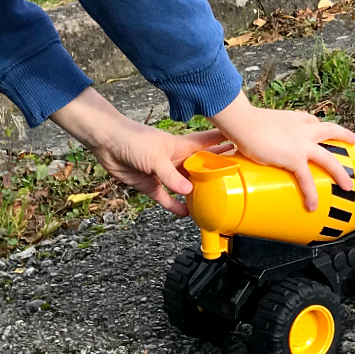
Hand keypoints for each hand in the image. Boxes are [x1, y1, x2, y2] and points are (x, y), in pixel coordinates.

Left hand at [50, 88, 229, 215]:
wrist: (106, 142)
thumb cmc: (132, 139)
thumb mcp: (155, 157)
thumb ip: (171, 175)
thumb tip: (189, 192)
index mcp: (183, 146)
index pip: (211, 143)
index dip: (228, 144)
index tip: (248, 147)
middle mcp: (177, 159)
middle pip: (203, 168)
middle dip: (218, 174)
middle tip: (238, 182)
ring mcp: (165, 173)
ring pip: (187, 186)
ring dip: (198, 194)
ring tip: (216, 205)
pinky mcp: (151, 184)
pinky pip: (167, 199)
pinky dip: (175, 206)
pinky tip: (187, 214)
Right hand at [210, 92, 354, 210]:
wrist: (243, 123)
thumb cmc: (244, 120)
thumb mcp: (256, 122)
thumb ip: (256, 129)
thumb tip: (241, 134)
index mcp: (293, 118)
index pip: (311, 120)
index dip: (316, 125)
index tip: (317, 127)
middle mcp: (302, 129)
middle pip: (330, 131)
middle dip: (344, 135)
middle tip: (353, 140)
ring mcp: (301, 144)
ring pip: (329, 159)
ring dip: (340, 173)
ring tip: (348, 185)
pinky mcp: (295, 159)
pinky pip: (307, 180)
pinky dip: (311, 194)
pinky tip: (313, 205)